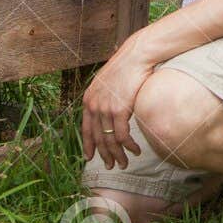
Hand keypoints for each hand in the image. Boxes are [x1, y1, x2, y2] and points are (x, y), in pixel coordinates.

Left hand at [81, 43, 152, 169]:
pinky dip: (129, 146)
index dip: (88, 145)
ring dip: (118, 155)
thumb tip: (109, 112)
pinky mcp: (119, 110)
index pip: (85, 129)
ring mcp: (105, 109)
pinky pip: (122, 136)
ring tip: (125, 163)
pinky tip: (135, 150)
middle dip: (105, 155)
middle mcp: (93, 106)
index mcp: (88, 100)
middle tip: (112, 166)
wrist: (136, 56)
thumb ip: (104, 98)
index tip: (91, 158)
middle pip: (98, 138)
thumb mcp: (108, 83)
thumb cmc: (126, 67)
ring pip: (109, 140)